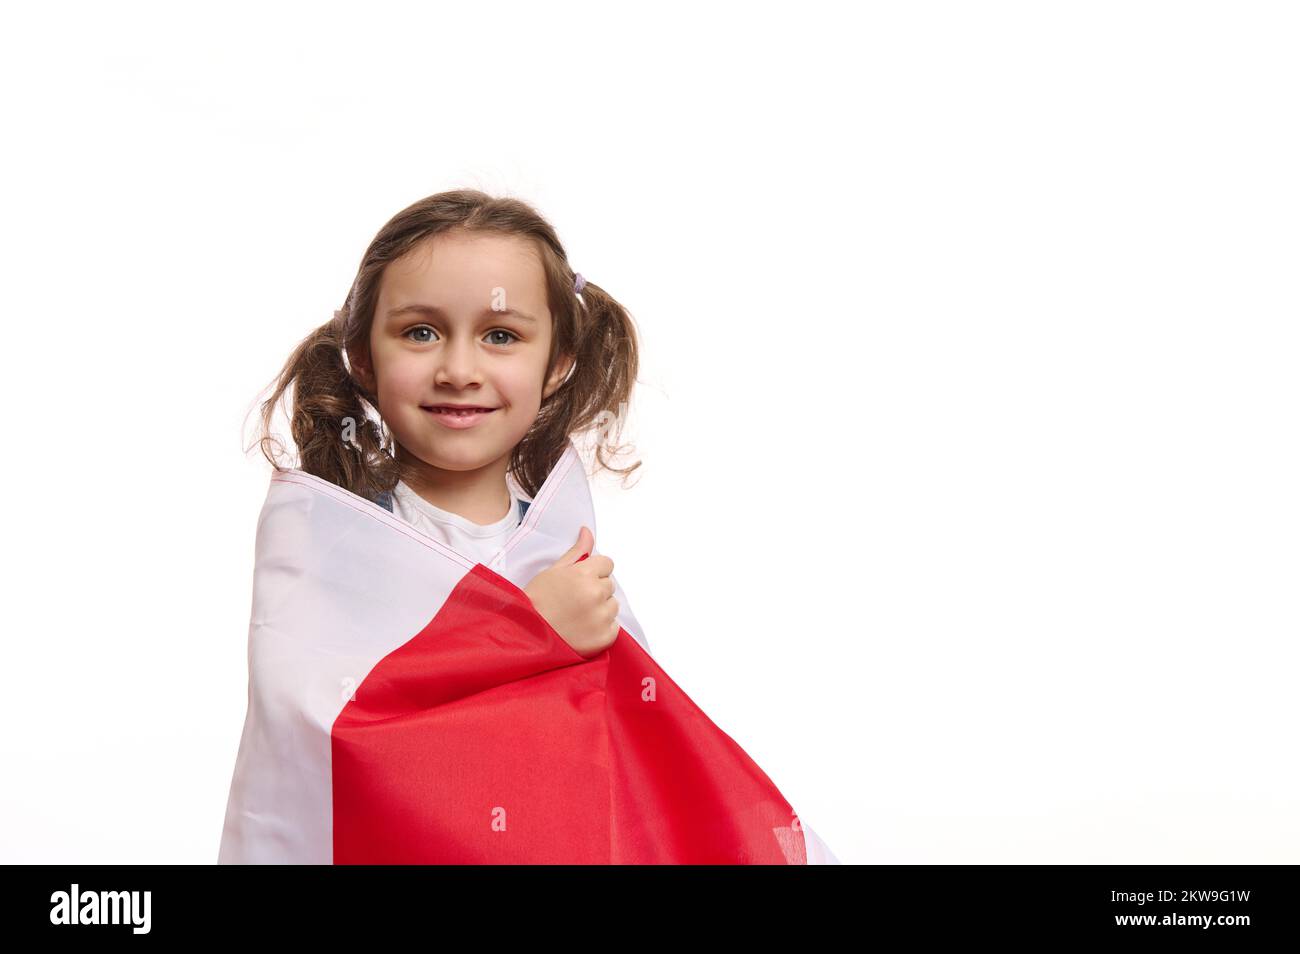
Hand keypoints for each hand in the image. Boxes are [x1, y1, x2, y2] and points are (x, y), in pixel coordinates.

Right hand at [523, 526, 620, 658]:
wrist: (526, 634)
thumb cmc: (536, 601)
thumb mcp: (554, 571)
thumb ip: (577, 552)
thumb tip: (587, 532)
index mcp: (584, 574)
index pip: (607, 563)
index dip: (594, 571)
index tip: (581, 581)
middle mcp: (595, 594)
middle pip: (609, 584)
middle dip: (596, 589)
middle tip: (574, 600)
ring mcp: (601, 617)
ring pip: (613, 605)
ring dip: (601, 609)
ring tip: (577, 615)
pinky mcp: (604, 637)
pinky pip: (613, 627)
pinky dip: (602, 628)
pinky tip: (583, 628)